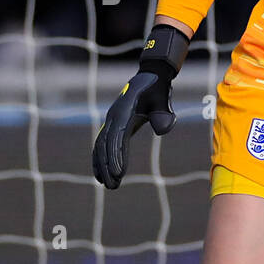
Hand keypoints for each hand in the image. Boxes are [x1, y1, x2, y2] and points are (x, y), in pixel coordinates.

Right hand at [92, 24, 188, 188]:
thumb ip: (163, 114)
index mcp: (124, 111)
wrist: (150, 77)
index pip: (117, 137)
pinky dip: (99, 159)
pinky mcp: (113, 125)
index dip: (116, 155)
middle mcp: (113, 116)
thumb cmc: (158, 90)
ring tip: (109, 185)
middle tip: (113, 185)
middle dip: (107, 166)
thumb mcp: (163, 99)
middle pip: (105, 145)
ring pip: (100, 146)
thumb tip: (162, 130)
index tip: (119, 173)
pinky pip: (102, 144)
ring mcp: (111, 120)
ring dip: (102, 166)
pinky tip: (101, 174)